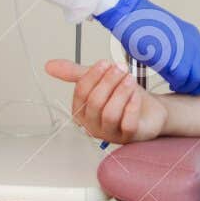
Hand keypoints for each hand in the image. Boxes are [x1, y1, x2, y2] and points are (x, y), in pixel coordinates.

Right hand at [46, 59, 167, 144]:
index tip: (105, 63)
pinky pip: (128, 124)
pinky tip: (136, 95)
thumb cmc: (123, 96)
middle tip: (120, 68)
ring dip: (121, 92)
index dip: (92, 76)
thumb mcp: (99, 80)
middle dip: (108, 82)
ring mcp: (110, 134)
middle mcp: (93, 126)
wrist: (150, 110)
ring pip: (110, 113)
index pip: (81, 94)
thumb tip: (49, 66)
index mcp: (82, 112)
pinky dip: (132, 106)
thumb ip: (75, 73)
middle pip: (95, 102)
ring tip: (130, 79)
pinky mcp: (129, 137)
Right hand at [93, 0, 199, 98]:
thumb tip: (181, 69)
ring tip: (191, 91)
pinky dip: (181, 86)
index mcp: (193, 39)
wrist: (129, 11)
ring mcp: (185, 51)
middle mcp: (194, 44)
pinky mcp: (173, 57)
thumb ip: (179, 52)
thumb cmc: (141, 24)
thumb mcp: (168, 39)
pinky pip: (184, 80)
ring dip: (198, 87)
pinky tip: (174, 86)